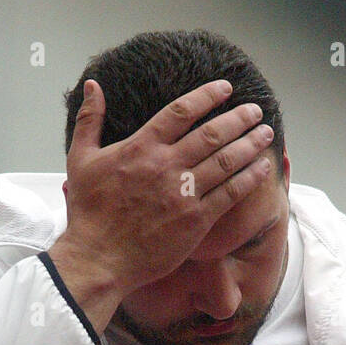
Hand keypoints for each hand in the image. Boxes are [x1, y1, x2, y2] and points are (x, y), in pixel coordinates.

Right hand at [47, 79, 274, 329]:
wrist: (98, 259)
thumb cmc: (88, 213)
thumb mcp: (80, 160)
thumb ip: (89, 120)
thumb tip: (94, 86)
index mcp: (141, 147)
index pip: (181, 111)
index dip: (207, 96)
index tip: (226, 89)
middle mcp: (166, 166)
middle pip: (212, 133)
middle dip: (238, 118)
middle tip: (255, 111)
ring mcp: (183, 193)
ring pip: (226, 161)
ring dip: (250, 144)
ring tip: (264, 133)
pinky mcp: (195, 220)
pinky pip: (229, 193)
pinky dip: (249, 178)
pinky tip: (262, 167)